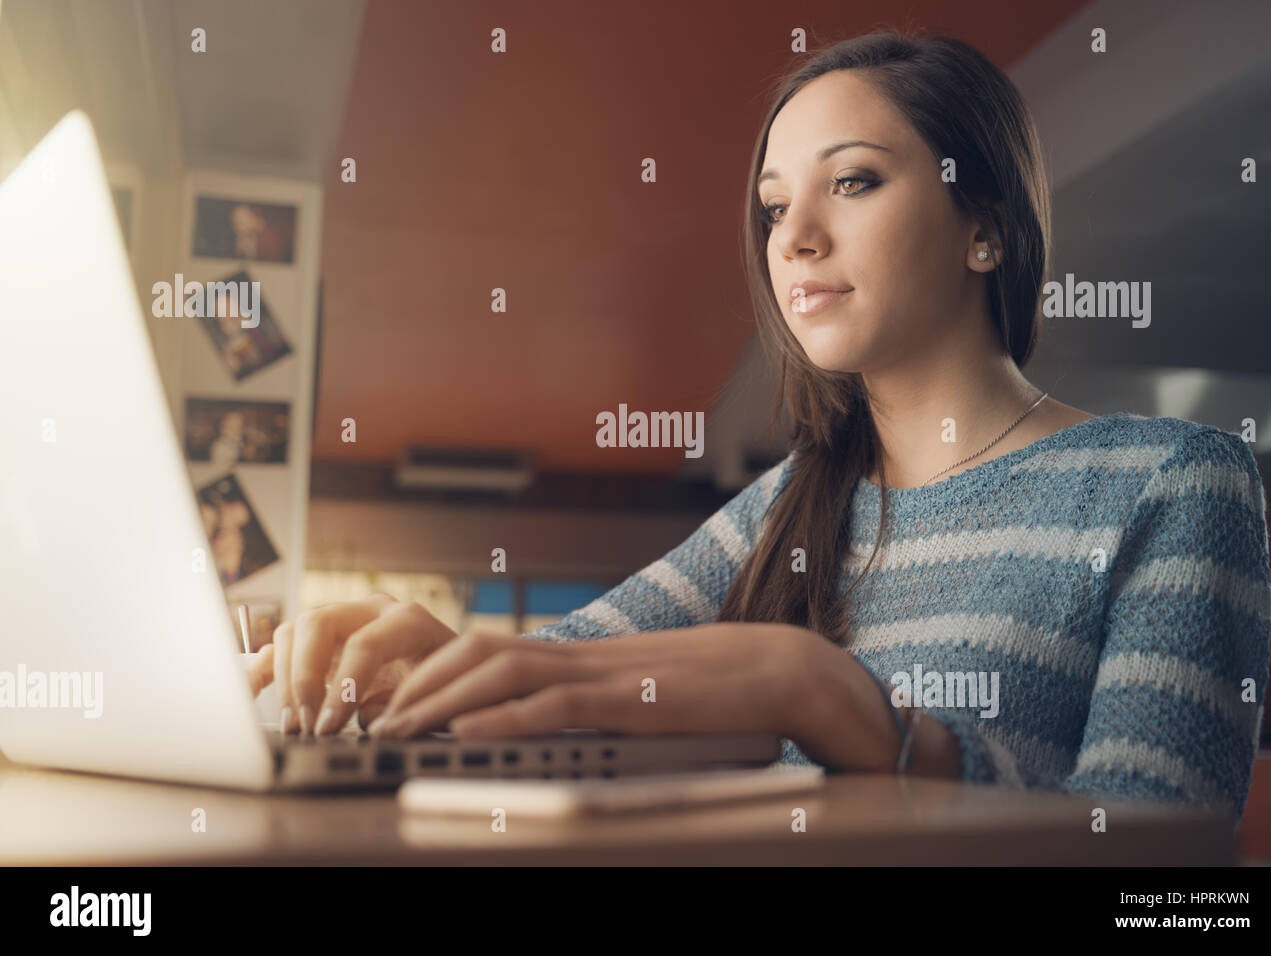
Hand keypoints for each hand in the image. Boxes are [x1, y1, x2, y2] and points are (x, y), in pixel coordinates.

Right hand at [261, 593, 460, 734]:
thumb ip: (403, 707)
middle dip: (305, 679)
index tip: (330, 726)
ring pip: (293, 633)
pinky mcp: (319, 644)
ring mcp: (341, 622)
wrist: (455, 674)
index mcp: (406, 618)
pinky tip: (246, 694)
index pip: (364, 642)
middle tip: (306, 724)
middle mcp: (369, 610)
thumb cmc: (447, 684)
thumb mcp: (438, 695)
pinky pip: (278, 649)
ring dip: (285, 680)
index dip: (344, 687)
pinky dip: (259, 672)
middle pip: (316, 625)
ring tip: (294, 723)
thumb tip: (363, 724)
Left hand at [367, 622, 828, 747]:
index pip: (489, 651)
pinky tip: (469, 732)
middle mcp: (581, 656)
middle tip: (373, 719)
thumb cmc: (713, 690)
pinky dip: (506, 716)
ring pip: (505, 670)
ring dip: (444, 698)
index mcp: (580, 657)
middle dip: (419, 683)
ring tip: (400, 728)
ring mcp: (605, 673)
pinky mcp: (632, 698)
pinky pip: (557, 703)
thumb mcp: (638, 696)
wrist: (779, 668)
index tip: (394, 703)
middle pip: (479, 651)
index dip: (435, 672)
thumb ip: (594, 704)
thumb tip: (548, 728)